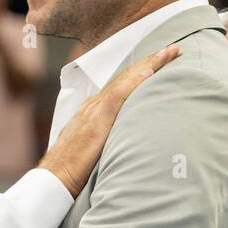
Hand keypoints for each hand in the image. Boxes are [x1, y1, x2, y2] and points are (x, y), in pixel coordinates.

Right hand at [40, 42, 180, 196]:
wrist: (54, 178)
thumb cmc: (72, 169)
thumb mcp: (93, 149)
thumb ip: (108, 140)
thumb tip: (127, 141)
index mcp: (94, 111)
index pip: (123, 85)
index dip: (142, 72)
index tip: (162, 62)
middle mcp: (94, 105)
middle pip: (126, 77)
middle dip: (151, 61)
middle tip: (174, 49)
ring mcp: (94, 111)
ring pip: (125, 80)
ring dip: (149, 65)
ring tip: (169, 53)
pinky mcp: (96, 121)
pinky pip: (118, 95)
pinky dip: (134, 81)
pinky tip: (149, 72)